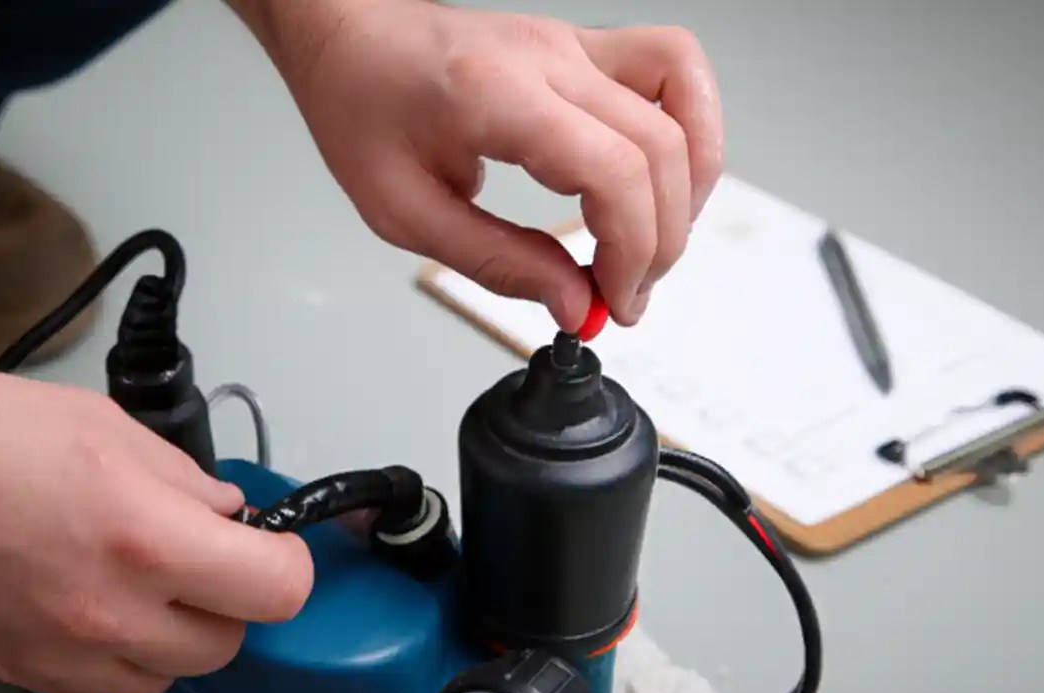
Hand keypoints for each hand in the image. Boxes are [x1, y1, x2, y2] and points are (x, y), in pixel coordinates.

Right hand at [0, 361, 313, 692]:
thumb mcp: (108, 427)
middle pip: (230, 640)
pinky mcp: (28, 672)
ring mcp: (66, 651)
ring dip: (177, 631)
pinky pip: (110, 682)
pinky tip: (97, 599)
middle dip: (231, 597)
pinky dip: (122, 650)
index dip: (285, 562)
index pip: (276, 587)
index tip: (273, 546)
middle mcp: (109, 609)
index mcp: (143, 536)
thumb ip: (187, 479)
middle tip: (205, 556)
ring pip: (172, 671)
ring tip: (145, 577)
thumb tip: (230, 512)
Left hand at [252, 0, 723, 329]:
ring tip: (656, 237)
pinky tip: (663, 178)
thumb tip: (573, 304)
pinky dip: (690, 127)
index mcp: (498, 95)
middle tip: (627, 293)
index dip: (633, 249)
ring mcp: (574, 44)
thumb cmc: (362, 108)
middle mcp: (549, 58)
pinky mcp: (585, 47)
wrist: (350, 36)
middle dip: (662, 239)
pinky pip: (672, 68)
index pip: (614, 170)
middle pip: (662, 146)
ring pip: (685, 94)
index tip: (615, 301)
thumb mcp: (406, 211)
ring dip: (693, 180)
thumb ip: (497, 262)